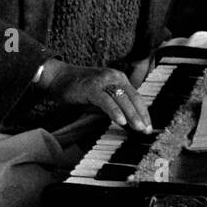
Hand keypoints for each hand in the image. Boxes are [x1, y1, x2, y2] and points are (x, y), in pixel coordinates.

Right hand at [37, 59, 151, 132]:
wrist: (57, 77)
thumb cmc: (79, 90)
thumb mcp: (100, 99)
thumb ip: (114, 107)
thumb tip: (128, 122)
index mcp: (119, 79)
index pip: (136, 97)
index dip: (143, 112)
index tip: (149, 126)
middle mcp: (114, 77)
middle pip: (133, 98)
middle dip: (142, 115)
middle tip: (147, 130)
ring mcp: (103, 81)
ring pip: (122, 99)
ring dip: (132, 115)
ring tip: (139, 128)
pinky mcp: (92, 87)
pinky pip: (106, 101)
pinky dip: (115, 112)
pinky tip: (121, 122)